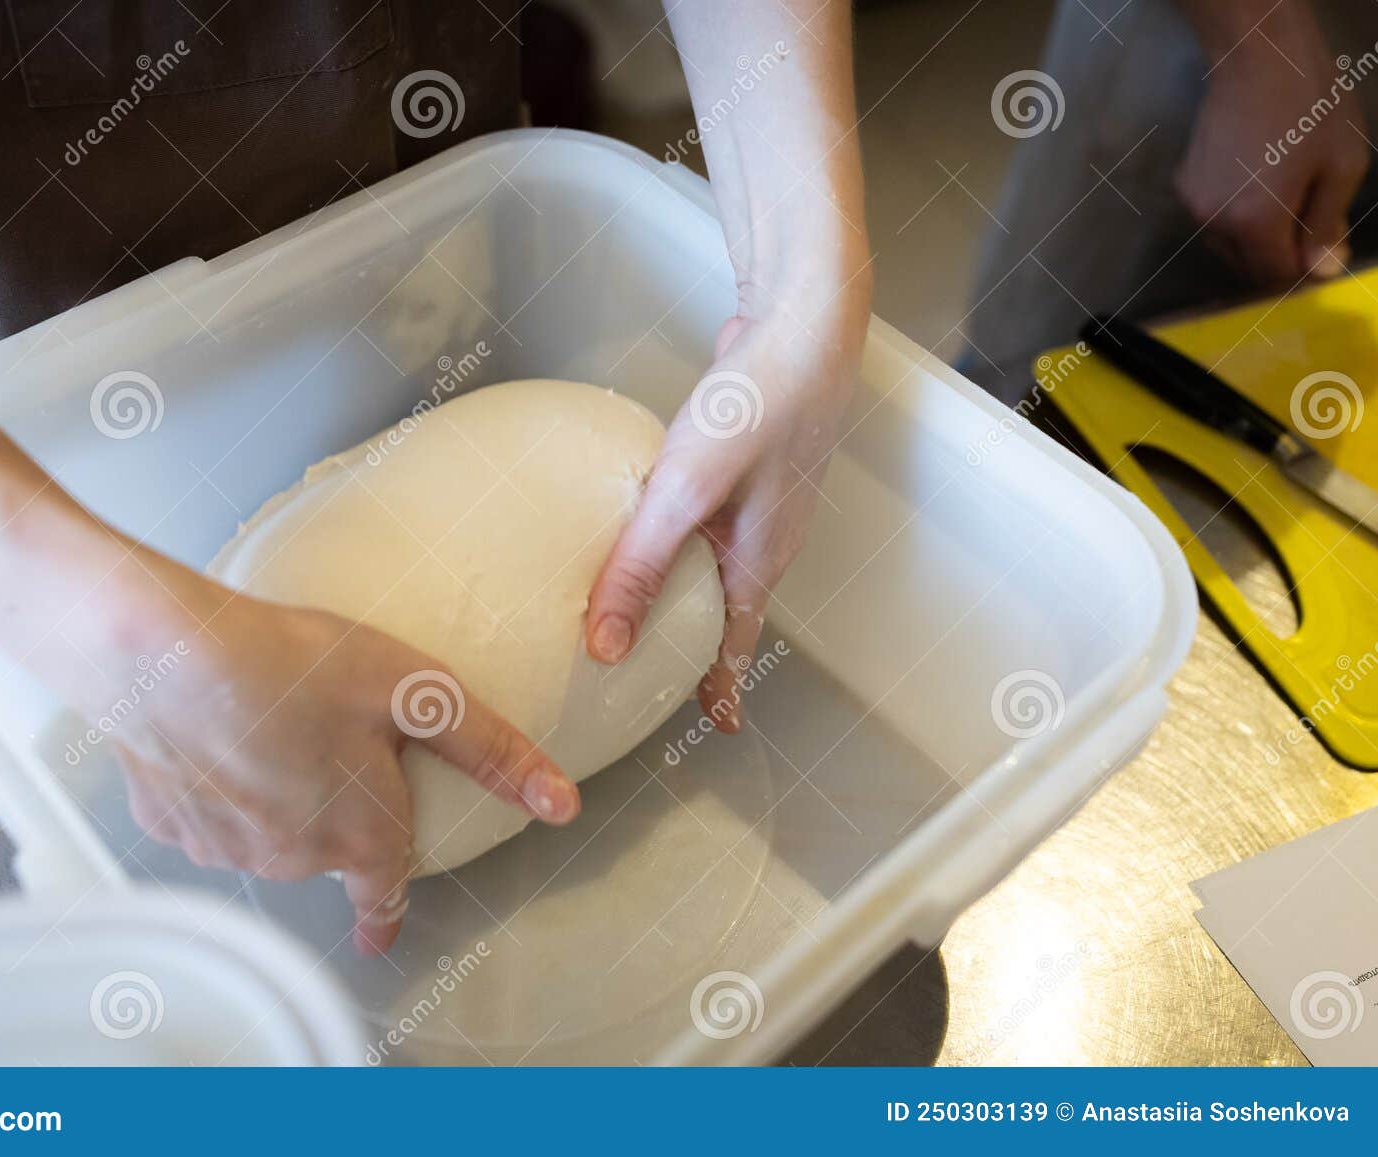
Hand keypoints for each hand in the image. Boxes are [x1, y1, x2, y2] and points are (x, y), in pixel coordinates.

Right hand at [107, 578, 579, 955]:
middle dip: (329, 808)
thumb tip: (560, 801)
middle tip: (320, 741)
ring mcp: (225, 846)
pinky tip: (212, 733)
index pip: (382, 893)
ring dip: (271, 795)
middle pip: (324, 846)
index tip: (380, 933)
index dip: (385, 914)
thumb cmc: (293, 667)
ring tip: (266, 724)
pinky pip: (205, 811)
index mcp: (360, 835)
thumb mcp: (417, 694)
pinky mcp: (169, 820)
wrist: (164, 657)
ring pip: (262, 830)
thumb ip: (489, 750)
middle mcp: (294, 857)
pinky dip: (214, 783)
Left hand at [584, 307, 860, 731]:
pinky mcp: (744, 459)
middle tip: (654, 664)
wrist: (805, 319)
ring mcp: (760, 496)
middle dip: (693, 640)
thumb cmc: (759, 403)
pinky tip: (646, 518)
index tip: (709, 723)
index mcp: (760, 559)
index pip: (735, 643)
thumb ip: (641, 565)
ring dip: (682, 584)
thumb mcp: (686, 490)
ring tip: (641, 601)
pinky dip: (680, 531)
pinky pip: (708, 512)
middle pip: (725, 605)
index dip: (720, 686)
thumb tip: (605, 646)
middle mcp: (765, 536)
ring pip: (716, 557)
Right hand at [1176, 15, 1368, 284]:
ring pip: (1228, 245)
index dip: (1302, 267)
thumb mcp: (1341, 165)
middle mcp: (1215, 222)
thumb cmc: (1309, 105)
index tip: (1322, 245)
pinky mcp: (1183, 186)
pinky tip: (1254, 179)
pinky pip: (1213, 219)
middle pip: (1247, 265)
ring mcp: (1193, 205)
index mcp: (1256, 221)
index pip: (1275, 274)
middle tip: (1307, 215)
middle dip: (1278, 252)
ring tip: (1280, 194)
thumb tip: (1320, 270)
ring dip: (1254, 236)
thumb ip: (1327, 225)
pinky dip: (1235, 215)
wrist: (1258, 59)